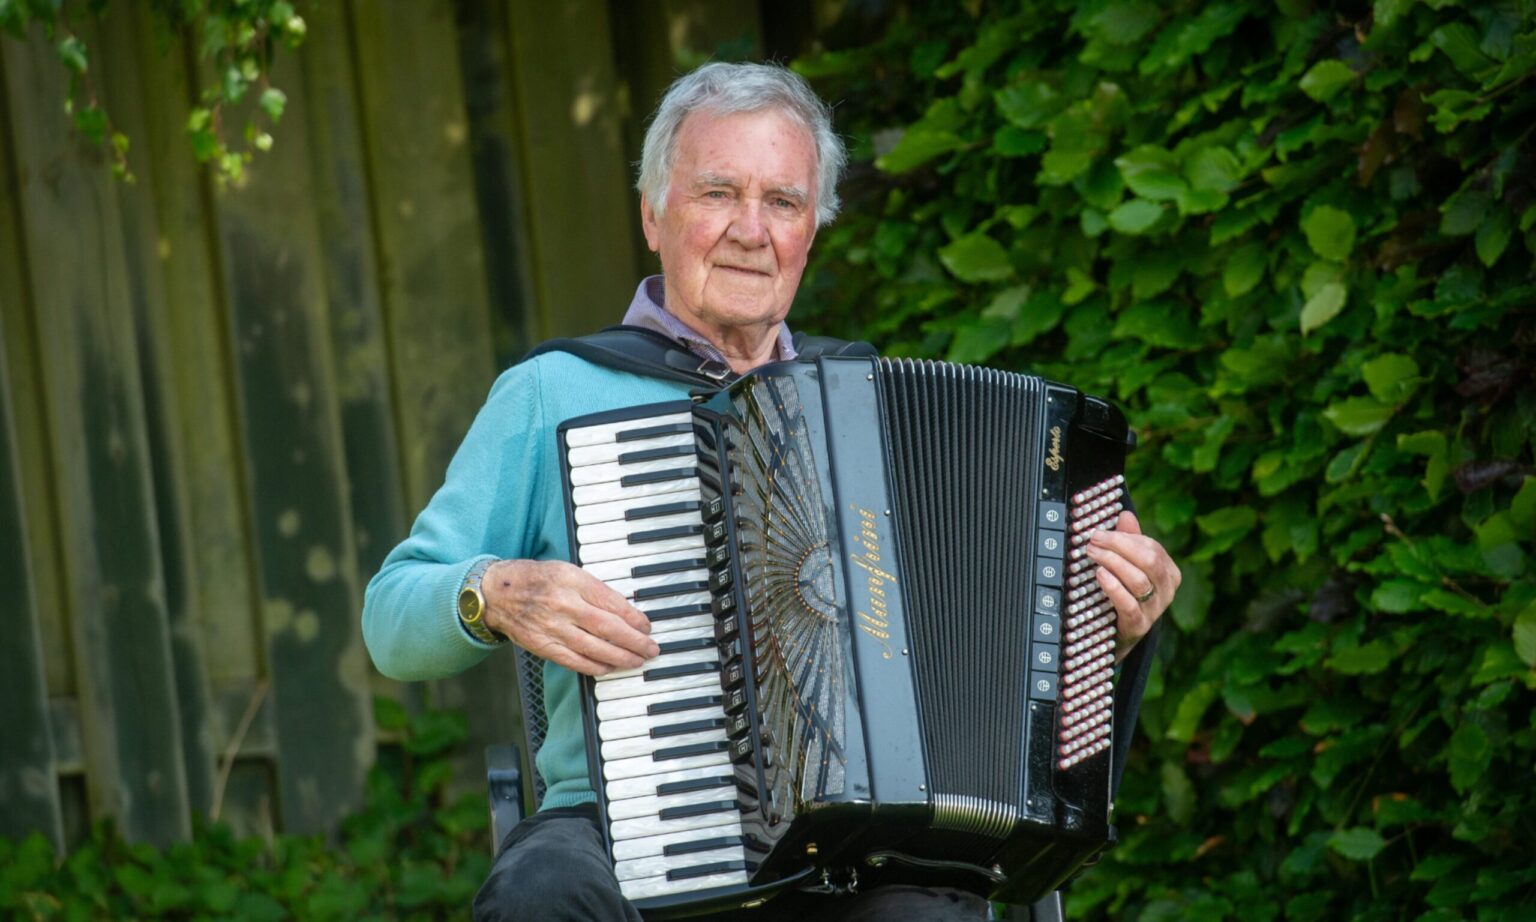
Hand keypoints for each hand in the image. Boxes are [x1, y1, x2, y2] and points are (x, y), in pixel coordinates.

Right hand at [481, 559, 659, 675]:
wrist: (497, 593)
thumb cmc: (538, 579)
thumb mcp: (568, 571)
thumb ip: (594, 590)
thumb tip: (625, 612)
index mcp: (573, 580)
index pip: (612, 602)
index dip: (634, 618)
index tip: (647, 626)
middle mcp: (563, 604)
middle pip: (608, 628)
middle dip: (634, 641)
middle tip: (651, 648)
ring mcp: (552, 627)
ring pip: (594, 648)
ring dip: (620, 657)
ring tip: (637, 661)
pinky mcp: (542, 646)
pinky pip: (574, 661)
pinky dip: (595, 666)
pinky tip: (609, 668)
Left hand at [1085, 511, 1180, 659]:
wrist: (1115, 636)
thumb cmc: (1122, 594)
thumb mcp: (1127, 567)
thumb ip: (1128, 541)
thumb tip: (1125, 514)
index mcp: (1168, 573)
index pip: (1152, 547)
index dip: (1124, 537)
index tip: (1098, 532)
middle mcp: (1166, 591)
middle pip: (1149, 561)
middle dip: (1118, 546)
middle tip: (1093, 541)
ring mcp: (1154, 611)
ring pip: (1139, 580)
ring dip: (1112, 562)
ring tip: (1092, 554)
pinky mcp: (1138, 627)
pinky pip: (1129, 605)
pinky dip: (1114, 587)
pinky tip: (1100, 575)